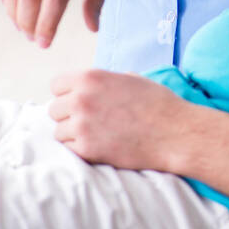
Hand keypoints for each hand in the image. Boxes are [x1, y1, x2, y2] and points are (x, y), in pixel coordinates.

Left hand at [48, 69, 191, 170]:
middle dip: (68, 115)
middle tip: (88, 122)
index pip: (56, 85)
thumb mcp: (130, 79)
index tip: (77, 102)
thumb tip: (90, 86)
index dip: (67, 94)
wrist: (175, 133)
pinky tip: (98, 146)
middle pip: (54, 109)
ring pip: (58, 132)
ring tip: (95, 136)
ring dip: (73, 135)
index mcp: (91, 78)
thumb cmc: (158, 104)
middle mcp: (81, 99)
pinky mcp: (87, 149)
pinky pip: (68, 150)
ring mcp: (82, 125)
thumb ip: (104, 81)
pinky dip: (80, 150)